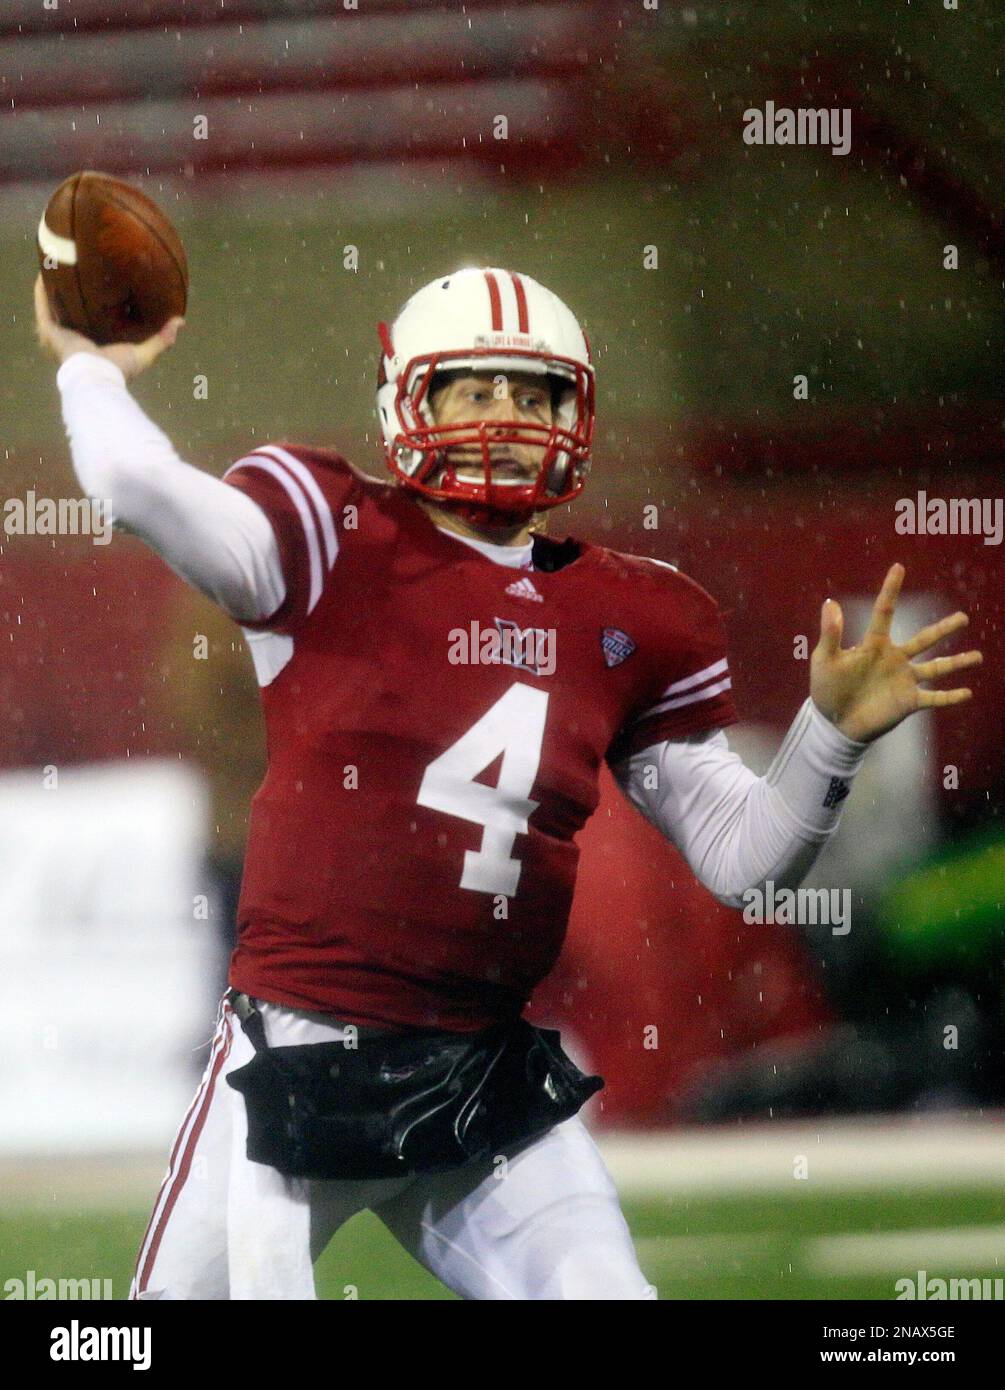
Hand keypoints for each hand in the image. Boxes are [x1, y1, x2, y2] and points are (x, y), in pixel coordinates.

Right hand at [34, 273, 183, 379]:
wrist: (97, 378)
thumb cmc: (119, 370)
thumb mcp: (144, 353)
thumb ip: (161, 339)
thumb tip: (181, 321)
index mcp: (91, 344)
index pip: (90, 320)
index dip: (95, 304)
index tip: (103, 284)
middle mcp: (72, 338)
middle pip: (69, 311)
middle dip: (71, 292)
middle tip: (77, 269)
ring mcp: (57, 334)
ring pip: (53, 305)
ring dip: (54, 287)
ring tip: (58, 265)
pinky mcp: (48, 329)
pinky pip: (42, 304)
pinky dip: (43, 289)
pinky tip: (45, 271)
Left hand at [810, 563, 981, 743]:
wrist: (833, 722)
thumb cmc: (827, 689)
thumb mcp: (825, 659)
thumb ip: (831, 633)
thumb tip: (830, 602)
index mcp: (874, 645)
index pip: (885, 611)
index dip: (891, 589)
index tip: (898, 567)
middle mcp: (894, 659)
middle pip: (925, 639)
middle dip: (945, 628)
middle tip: (963, 617)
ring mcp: (904, 680)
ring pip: (937, 668)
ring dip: (957, 663)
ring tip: (978, 657)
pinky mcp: (908, 701)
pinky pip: (934, 698)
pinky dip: (950, 697)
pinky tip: (967, 693)